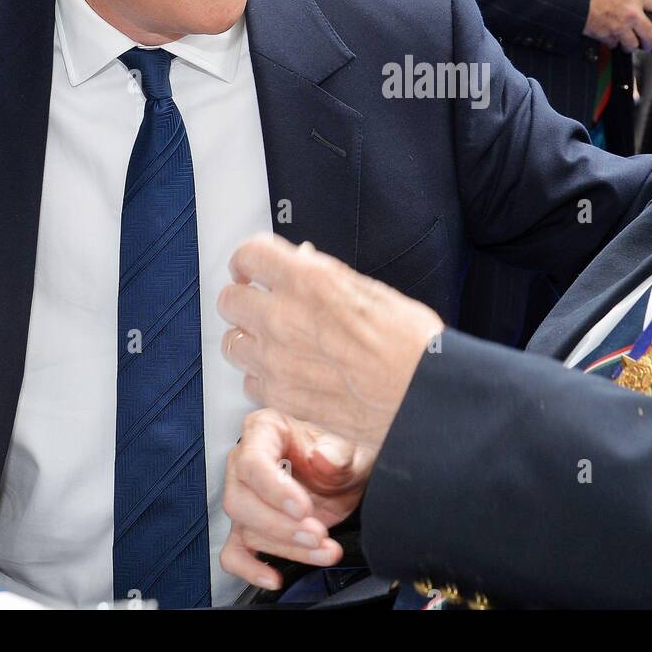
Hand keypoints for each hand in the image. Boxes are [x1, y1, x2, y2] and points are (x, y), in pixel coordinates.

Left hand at [219, 233, 443, 448]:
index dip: (248, 260)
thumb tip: (302, 268)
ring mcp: (278, 361)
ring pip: (232, 342)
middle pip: (229, 300)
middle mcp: (285, 318)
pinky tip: (285, 370)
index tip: (251, 267)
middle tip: (260, 302)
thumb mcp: (370, 289)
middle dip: (245, 298)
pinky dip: (262, 375)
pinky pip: (249, 381)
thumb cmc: (410, 344)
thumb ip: (324, 279)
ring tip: (271, 340)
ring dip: (249, 338)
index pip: (249, 255)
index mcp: (310, 281)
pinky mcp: (282, 397)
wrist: (423, 394)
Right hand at [220, 407, 375, 591]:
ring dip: (287, 547)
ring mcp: (244, 496)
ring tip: (324, 550)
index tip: (303, 509)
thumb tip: (323, 457)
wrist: (345, 474)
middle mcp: (245, 461)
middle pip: (242, 501)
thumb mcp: (349, 448)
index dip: (275, 490)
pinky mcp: (248, 527)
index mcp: (265, 430)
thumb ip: (338, 453)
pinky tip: (274, 576)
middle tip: (317, 533)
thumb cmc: (338, 453)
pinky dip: (250, 568)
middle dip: (282, 526)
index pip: (253, 462)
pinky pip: (234, 553)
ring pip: (246, 529)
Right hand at [585, 0, 651, 52]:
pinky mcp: (606, 35)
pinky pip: (614, 44)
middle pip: (649, 34)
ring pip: (632, 44)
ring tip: (629, 43)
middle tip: (651, 42)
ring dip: (632, 45)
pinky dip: (613, 43)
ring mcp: (619, 26)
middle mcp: (631, 13)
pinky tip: (610, 38)